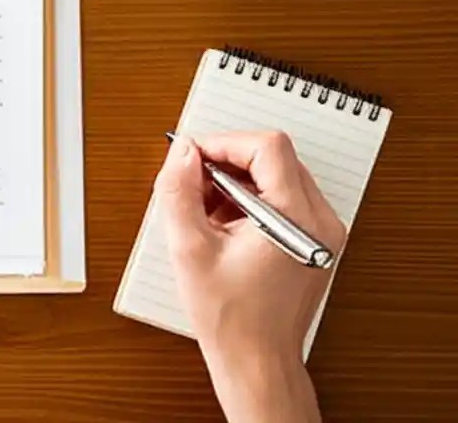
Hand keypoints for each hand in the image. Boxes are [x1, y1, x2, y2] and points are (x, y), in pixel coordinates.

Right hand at [156, 131, 345, 422]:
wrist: (256, 360)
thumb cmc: (231, 318)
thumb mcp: (189, 249)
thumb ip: (179, 192)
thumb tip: (182, 154)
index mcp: (296, 218)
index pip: (266, 147)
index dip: (223, 143)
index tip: (193, 157)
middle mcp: (320, 220)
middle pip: (274, 157)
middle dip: (227, 163)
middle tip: (194, 186)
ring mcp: (323, 231)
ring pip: (278, 175)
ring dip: (238, 182)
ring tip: (207, 212)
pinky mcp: (316, 240)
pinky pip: (284, 198)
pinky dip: (251, 200)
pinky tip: (224, 226)